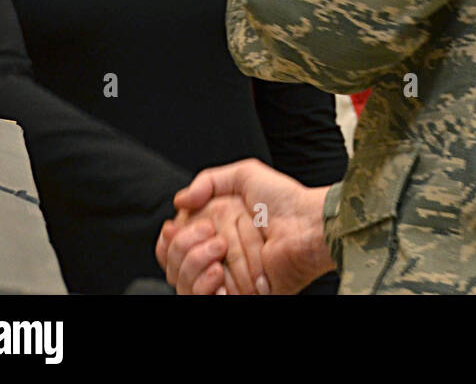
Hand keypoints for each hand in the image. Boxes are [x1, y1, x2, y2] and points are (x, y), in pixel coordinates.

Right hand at [156, 159, 335, 295]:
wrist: (307, 225)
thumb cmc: (284, 200)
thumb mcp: (245, 175)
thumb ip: (208, 181)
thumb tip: (179, 201)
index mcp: (213, 231)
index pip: (171, 247)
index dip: (168, 241)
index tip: (175, 227)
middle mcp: (215, 257)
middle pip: (173, 266)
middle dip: (184, 248)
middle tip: (212, 235)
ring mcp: (225, 280)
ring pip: (184, 285)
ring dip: (195, 265)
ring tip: (220, 250)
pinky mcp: (238, 296)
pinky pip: (205, 300)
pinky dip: (204, 289)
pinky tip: (217, 275)